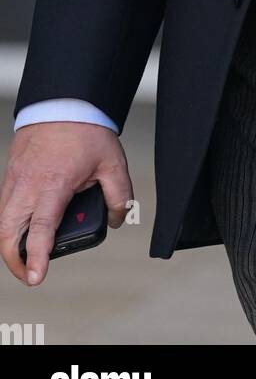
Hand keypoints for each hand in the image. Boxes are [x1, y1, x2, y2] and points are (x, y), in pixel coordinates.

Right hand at [0, 122, 132, 285]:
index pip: (40, 230)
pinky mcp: (11, 173)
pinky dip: (10, 221)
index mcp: (53, 185)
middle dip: (14, 259)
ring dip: (9, 241)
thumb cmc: (86, 130)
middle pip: (8, 233)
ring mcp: (15, 179)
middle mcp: (28, 185)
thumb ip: (119, 195)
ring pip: (2, 220)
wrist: (63, 101)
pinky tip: (24, 226)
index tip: (36, 277)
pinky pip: (4, 205)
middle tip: (29, 274)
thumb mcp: (113, 163)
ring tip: (27, 255)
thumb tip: (117, 220)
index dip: (36, 258)